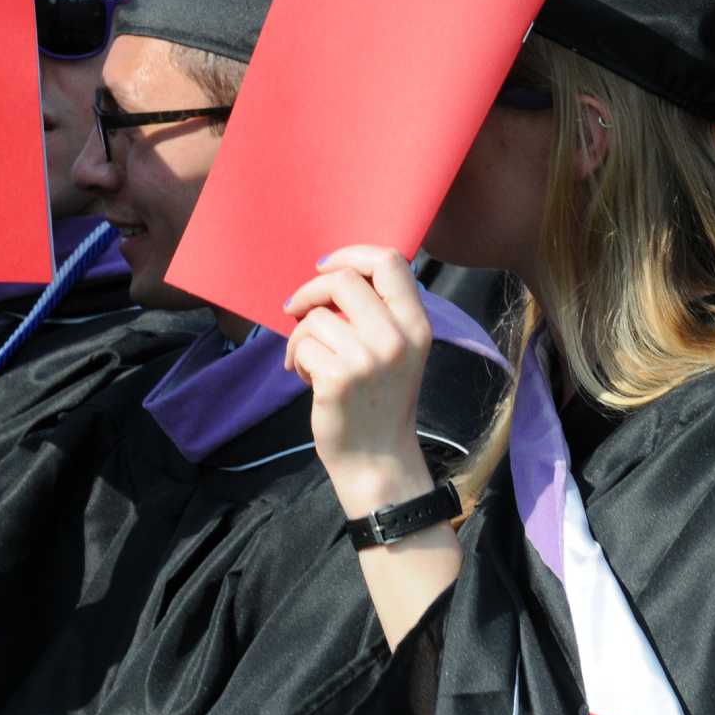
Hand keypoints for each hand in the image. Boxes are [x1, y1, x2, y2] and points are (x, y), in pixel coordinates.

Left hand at [283, 246, 434, 517]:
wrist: (376, 459)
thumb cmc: (380, 400)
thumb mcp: (399, 350)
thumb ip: (380, 312)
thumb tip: (335, 272)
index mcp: (417, 325)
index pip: (390, 261)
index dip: (351, 254)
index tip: (327, 268)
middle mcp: (397, 338)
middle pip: (344, 279)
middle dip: (312, 290)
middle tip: (297, 308)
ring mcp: (368, 358)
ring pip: (315, 316)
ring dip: (301, 335)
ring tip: (309, 360)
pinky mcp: (338, 378)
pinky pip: (302, 345)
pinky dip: (297, 359)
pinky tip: (308, 378)